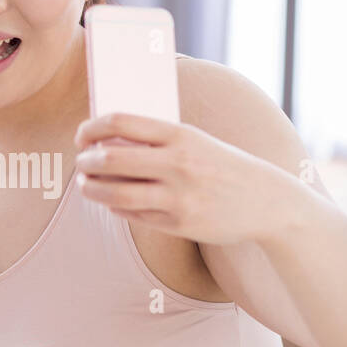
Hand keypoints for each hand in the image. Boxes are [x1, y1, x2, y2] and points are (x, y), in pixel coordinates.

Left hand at [73, 112, 293, 245]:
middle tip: (81, 163)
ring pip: (116, 195)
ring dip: (92, 190)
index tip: (82, 136)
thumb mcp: (195, 141)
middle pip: (111, 160)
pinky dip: (116, 208)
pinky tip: (112, 202)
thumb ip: (156, 139)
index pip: (121, 122)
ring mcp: (179, 196)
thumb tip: (105, 140)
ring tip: (86, 185)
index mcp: (180, 134)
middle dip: (86, 162)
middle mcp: (178, 164)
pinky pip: (134, 215)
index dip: (92, 128)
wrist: (266, 201)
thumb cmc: (222, 165)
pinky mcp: (180, 223)